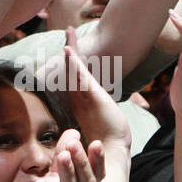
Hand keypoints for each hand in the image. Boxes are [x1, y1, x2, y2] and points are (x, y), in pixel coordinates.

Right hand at [62, 25, 129, 151]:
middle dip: (71, 49)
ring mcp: (83, 97)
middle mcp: (79, 97)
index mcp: (80, 100)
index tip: (70, 44)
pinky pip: (79, 77)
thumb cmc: (109, 136)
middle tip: (69, 31)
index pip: (74, 75)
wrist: (112, 150)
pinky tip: (69, 51)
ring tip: (70, 34)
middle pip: (71, 69)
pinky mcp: (90, 97)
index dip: (73, 59)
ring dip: (72, 51)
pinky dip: (73, 64)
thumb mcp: (103, 119)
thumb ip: (98, 110)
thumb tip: (99, 108)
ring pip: (73, 70)